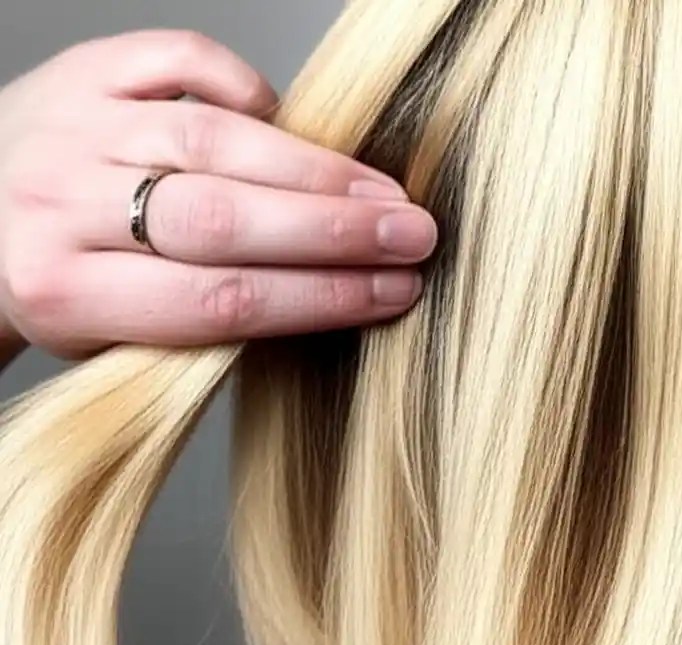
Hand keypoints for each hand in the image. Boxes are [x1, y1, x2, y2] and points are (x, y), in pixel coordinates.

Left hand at [0, 30, 434, 359]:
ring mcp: (72, 128)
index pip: (221, 299)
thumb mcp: (115, 337)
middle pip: (224, 219)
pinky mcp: (85, 69)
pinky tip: (284, 118)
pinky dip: (243, 83)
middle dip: (338, 231)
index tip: (394, 293)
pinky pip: (177, 60)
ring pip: (215, 142)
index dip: (323, 296)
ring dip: (318, 170)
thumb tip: (333, 293)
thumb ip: (203, 321)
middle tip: (414, 237)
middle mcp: (57, 205)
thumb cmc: (63, 285)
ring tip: (385, 194)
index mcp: (65, 292)